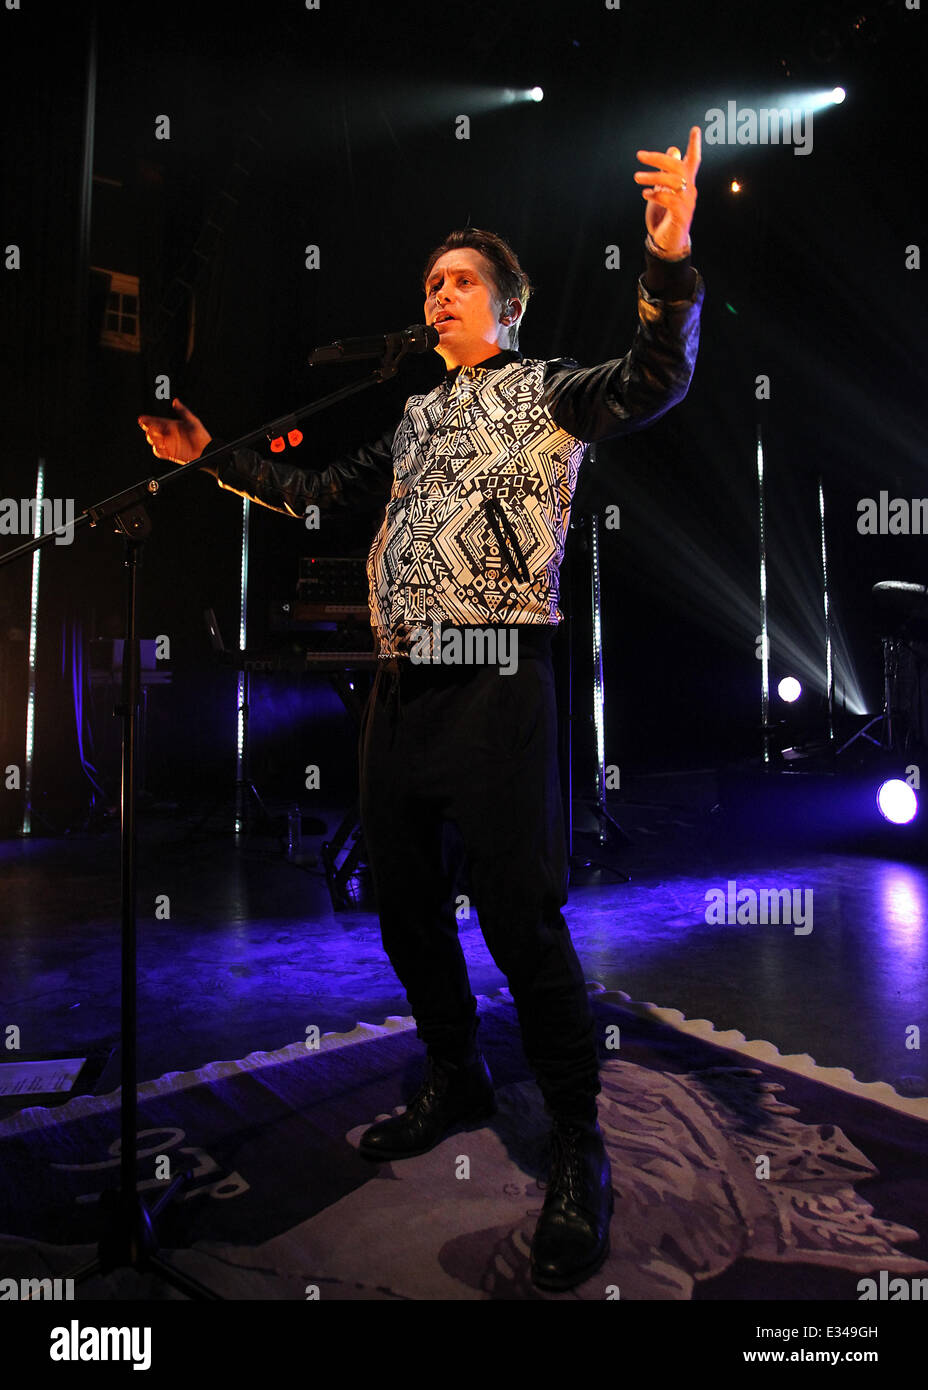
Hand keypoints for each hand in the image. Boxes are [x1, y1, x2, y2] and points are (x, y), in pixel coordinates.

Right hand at [137, 398, 211, 463]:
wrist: (205, 450)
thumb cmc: (200, 434)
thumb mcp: (192, 421)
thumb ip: (183, 411)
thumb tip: (175, 400)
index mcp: (170, 425)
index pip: (156, 421)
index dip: (147, 420)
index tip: (142, 419)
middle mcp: (167, 434)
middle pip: (151, 431)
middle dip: (149, 429)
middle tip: (150, 428)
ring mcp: (168, 444)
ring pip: (153, 441)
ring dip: (152, 439)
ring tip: (155, 437)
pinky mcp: (170, 453)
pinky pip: (159, 452)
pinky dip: (157, 449)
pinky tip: (160, 446)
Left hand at [634, 125, 700, 257]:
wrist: (668, 242)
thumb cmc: (665, 214)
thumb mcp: (665, 191)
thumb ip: (668, 172)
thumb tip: (673, 149)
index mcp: (686, 183)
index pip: (693, 161)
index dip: (694, 145)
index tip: (695, 129)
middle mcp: (690, 190)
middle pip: (678, 167)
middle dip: (658, 159)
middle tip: (639, 155)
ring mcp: (687, 203)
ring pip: (672, 182)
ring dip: (652, 178)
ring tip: (636, 177)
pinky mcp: (681, 216)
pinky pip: (670, 200)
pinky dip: (656, 195)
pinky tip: (645, 194)